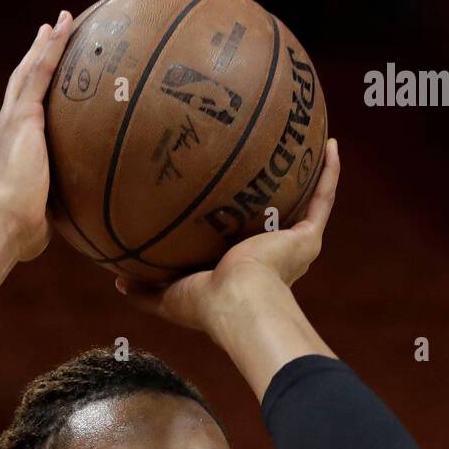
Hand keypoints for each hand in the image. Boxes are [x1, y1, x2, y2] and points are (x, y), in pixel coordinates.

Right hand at [0, 10, 73, 261]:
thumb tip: (59, 228)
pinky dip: (52, 49)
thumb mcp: (36, 219)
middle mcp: (5, 130)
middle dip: (32, 60)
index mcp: (6, 153)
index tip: (36, 82)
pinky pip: (41, 73)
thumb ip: (45, 214)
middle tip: (44, 36)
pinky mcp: (25, 116)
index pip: (19, 117)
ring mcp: (13, 120)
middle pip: (20, 86)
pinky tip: (63, 28)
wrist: (5, 223)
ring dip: (44, 46)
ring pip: (30, 73)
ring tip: (57, 23)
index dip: (27, 96)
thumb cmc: (20, 233)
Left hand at [114, 137, 339, 339]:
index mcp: (243, 271)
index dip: (236, 222)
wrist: (238, 301)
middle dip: (274, 196)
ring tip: (309, 144)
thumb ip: (145, 289)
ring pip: (305, 205)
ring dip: (309, 177)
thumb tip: (116, 279)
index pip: (240, 241)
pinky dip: (330, 172)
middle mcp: (271, 257)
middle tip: (267, 164)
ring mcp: (292, 247)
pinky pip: (323, 198)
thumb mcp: (167, 296)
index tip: (227, 198)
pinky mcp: (306, 238)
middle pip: (274, 220)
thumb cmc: (204, 304)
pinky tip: (331, 143)